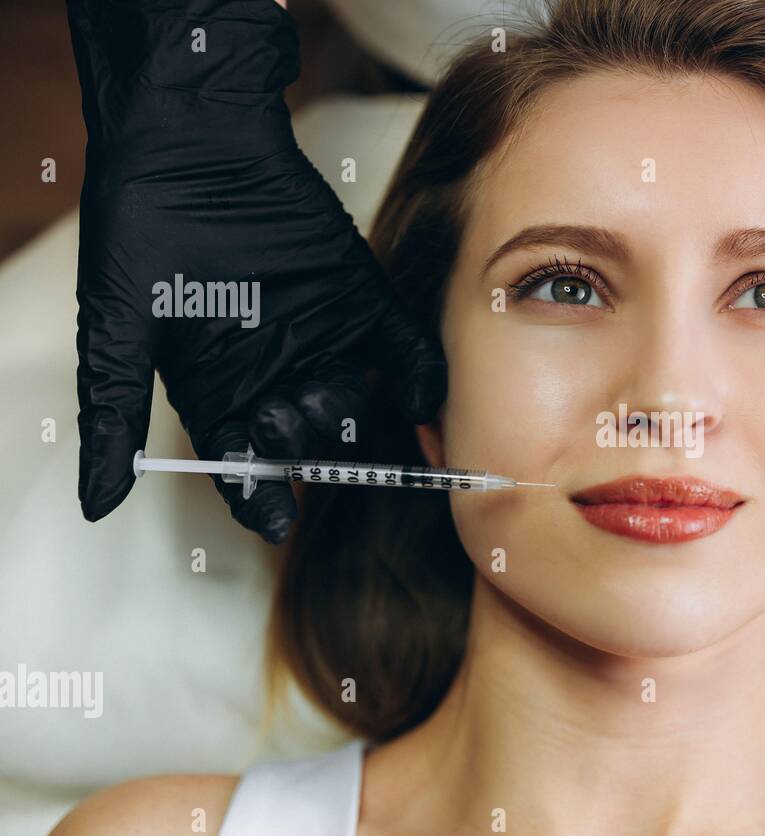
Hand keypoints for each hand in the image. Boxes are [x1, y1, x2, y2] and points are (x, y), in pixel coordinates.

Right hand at [68, 0, 443, 542]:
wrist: (188, 141)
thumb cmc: (139, 233)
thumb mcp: (117, 332)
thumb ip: (114, 417)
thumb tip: (97, 503)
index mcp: (220, 391)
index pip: (246, 463)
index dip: (262, 495)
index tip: (278, 519)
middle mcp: (276, 373)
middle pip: (308, 439)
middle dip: (309, 448)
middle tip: (303, 435)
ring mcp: (322, 337)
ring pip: (356, 402)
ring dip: (357, 418)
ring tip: (347, 414)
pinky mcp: (362, 298)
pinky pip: (400, 348)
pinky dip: (418, 373)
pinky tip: (424, 395)